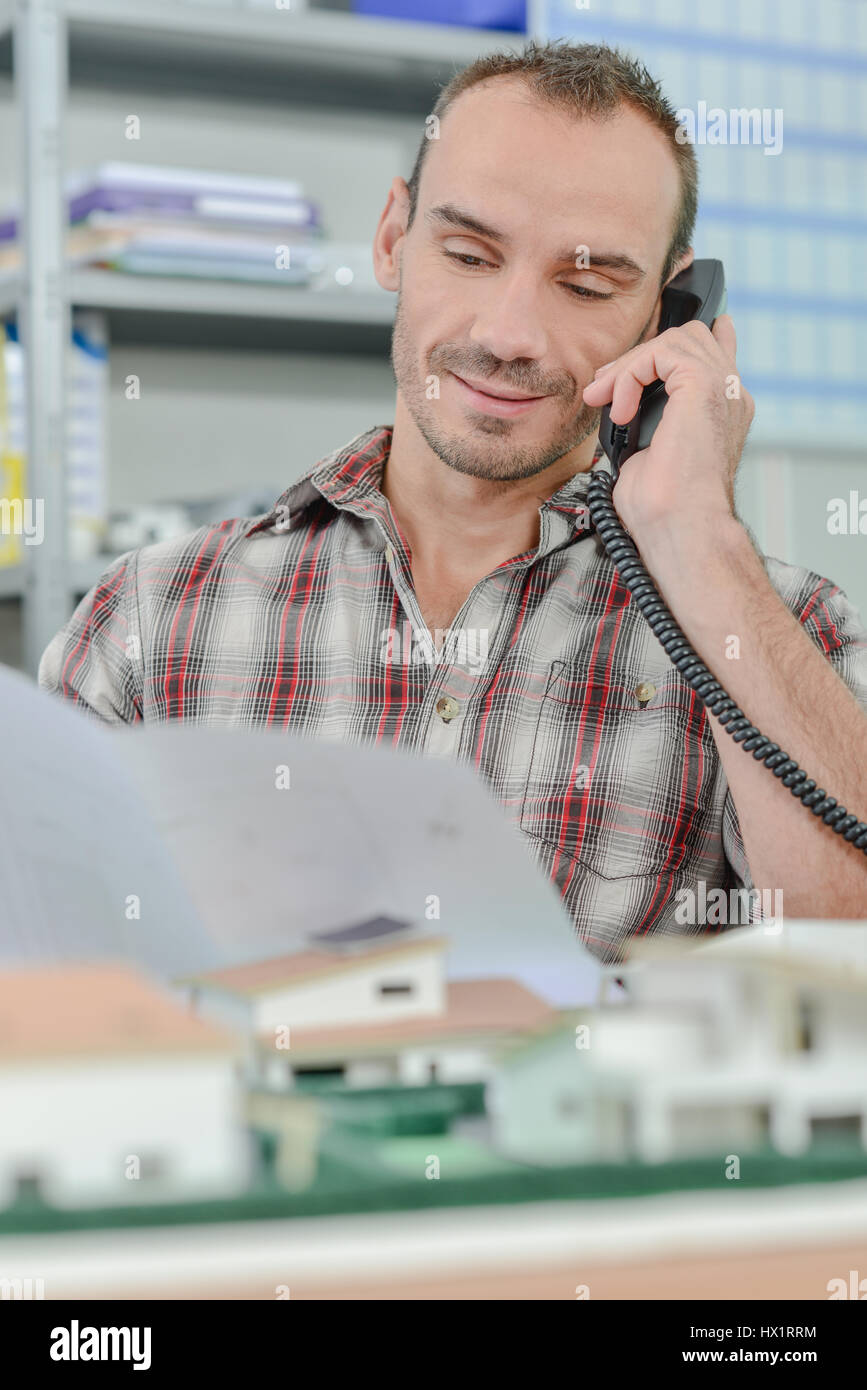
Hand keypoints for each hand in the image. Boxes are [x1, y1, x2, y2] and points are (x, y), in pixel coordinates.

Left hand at [582, 315, 754, 542]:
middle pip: (688, 339)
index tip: (646, 350)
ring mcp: (723, 388)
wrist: (680, 528)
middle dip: (638, 356)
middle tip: (602, 390)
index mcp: (725, 412)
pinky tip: (621, 409)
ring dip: (628, 366)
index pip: (718, 352)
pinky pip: (660, 353)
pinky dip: (630, 375)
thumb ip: (646, 423)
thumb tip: (623, 412)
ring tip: (605, 400)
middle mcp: (731, 396)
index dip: (687, 338)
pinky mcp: (704, 385)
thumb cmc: (663, 510)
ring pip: (673, 341)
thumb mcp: (648, 455)